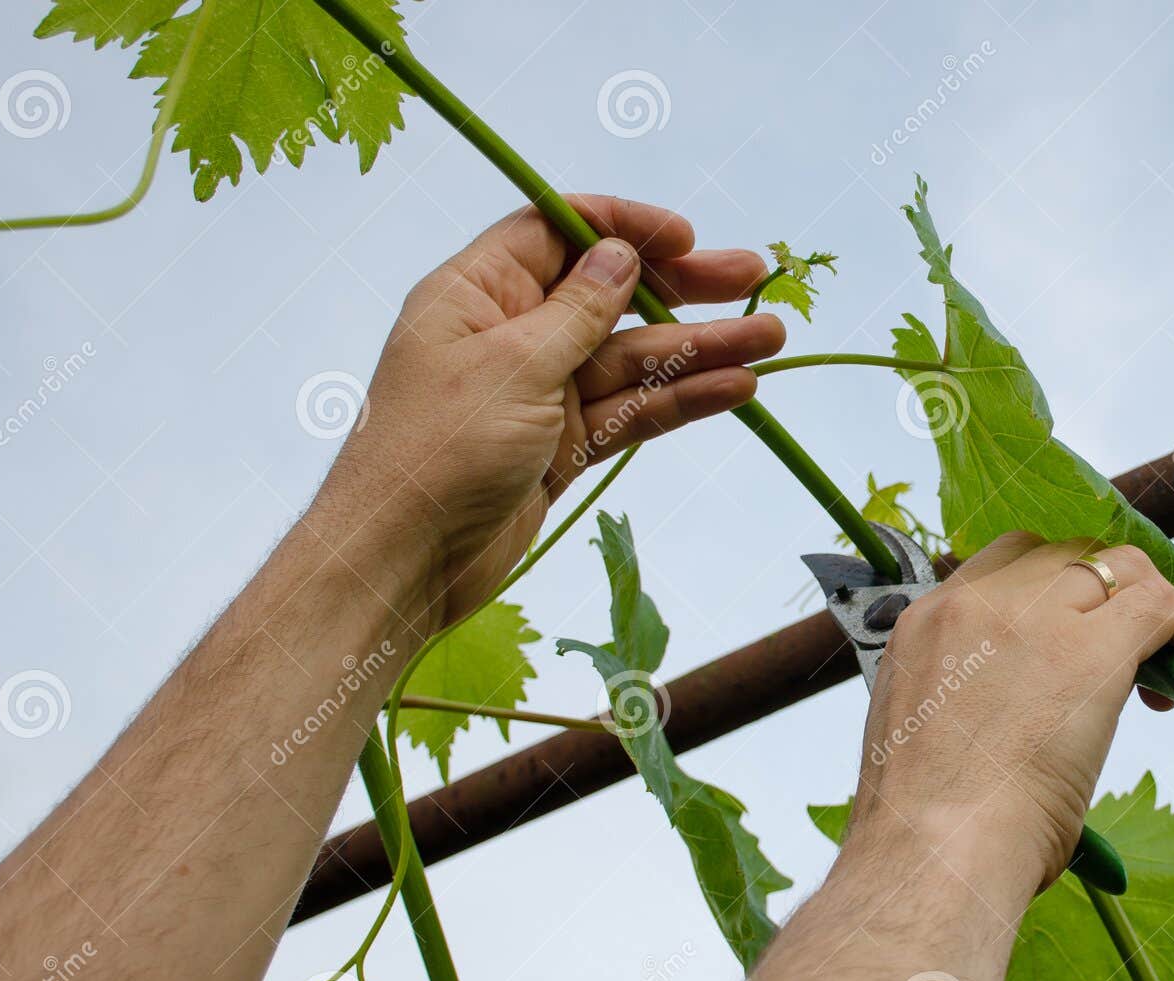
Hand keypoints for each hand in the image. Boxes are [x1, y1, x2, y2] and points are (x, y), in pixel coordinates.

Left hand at [317, 195, 783, 627]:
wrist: (403, 561)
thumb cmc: (437, 449)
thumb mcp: (512, 365)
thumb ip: (576, 311)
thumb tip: (618, 253)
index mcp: (478, 294)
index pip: (558, 233)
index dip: (623, 227)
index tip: (685, 237)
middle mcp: (511, 336)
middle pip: (609, 295)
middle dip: (682, 288)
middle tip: (753, 278)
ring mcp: (540, 395)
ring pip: (632, 360)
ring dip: (699, 350)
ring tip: (770, 338)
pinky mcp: (562, 449)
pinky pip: (630, 413)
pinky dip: (679, 402)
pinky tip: (734, 389)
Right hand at [848, 533, 1173, 886]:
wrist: (933, 850)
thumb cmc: (926, 831)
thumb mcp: (930, 739)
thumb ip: (971, 706)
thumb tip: (1026, 728)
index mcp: (925, 624)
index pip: (1003, 566)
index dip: (1053, 592)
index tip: (1075, 636)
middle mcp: (975, 602)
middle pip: (1064, 555)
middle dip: (1104, 593)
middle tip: (1127, 657)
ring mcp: (1033, 618)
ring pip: (1118, 568)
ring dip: (1150, 608)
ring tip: (1161, 678)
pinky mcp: (1092, 649)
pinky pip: (1165, 608)